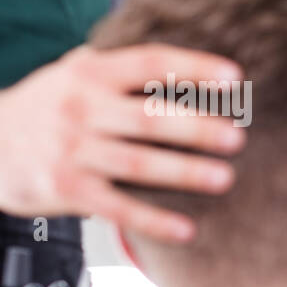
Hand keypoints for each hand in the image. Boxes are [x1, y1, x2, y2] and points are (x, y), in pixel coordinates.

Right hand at [0, 45, 246, 242]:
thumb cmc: (50, 106)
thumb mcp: (74, 73)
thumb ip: (120, 66)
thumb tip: (187, 56)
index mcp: (90, 73)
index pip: (149, 63)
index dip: (192, 68)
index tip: (235, 77)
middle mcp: (81, 108)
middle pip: (148, 118)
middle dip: (195, 128)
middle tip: (237, 137)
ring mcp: (72, 151)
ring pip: (137, 163)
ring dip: (184, 172)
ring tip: (224, 178)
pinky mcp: (67, 189)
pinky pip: (117, 208)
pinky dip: (153, 221)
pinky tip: (187, 230)